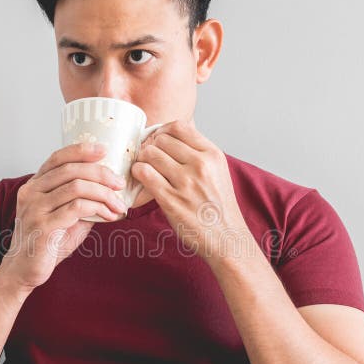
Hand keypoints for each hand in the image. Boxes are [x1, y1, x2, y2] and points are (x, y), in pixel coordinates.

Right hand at [0, 143, 127, 289]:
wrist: (23, 271)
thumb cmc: (46, 243)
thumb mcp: (65, 217)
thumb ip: (81, 201)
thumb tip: (109, 190)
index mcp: (34, 186)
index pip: (57, 158)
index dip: (81, 151)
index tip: (104, 150)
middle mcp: (31, 193)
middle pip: (71, 170)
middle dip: (101, 174)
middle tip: (119, 183)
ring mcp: (35, 209)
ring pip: (76, 187)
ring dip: (104, 194)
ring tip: (118, 205)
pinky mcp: (42, 226)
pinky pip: (76, 208)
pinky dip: (98, 209)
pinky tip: (109, 216)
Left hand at [131, 119, 249, 261]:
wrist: (226, 237)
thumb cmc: (218, 206)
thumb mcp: (217, 171)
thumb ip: (198, 153)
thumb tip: (170, 137)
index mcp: (212, 155)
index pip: (179, 127)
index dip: (162, 131)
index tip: (157, 140)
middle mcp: (200, 165)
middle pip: (162, 140)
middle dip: (150, 145)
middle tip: (147, 156)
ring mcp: (185, 183)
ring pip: (150, 154)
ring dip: (141, 159)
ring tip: (143, 167)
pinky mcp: (171, 200)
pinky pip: (145, 174)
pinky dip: (138, 172)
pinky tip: (140, 177)